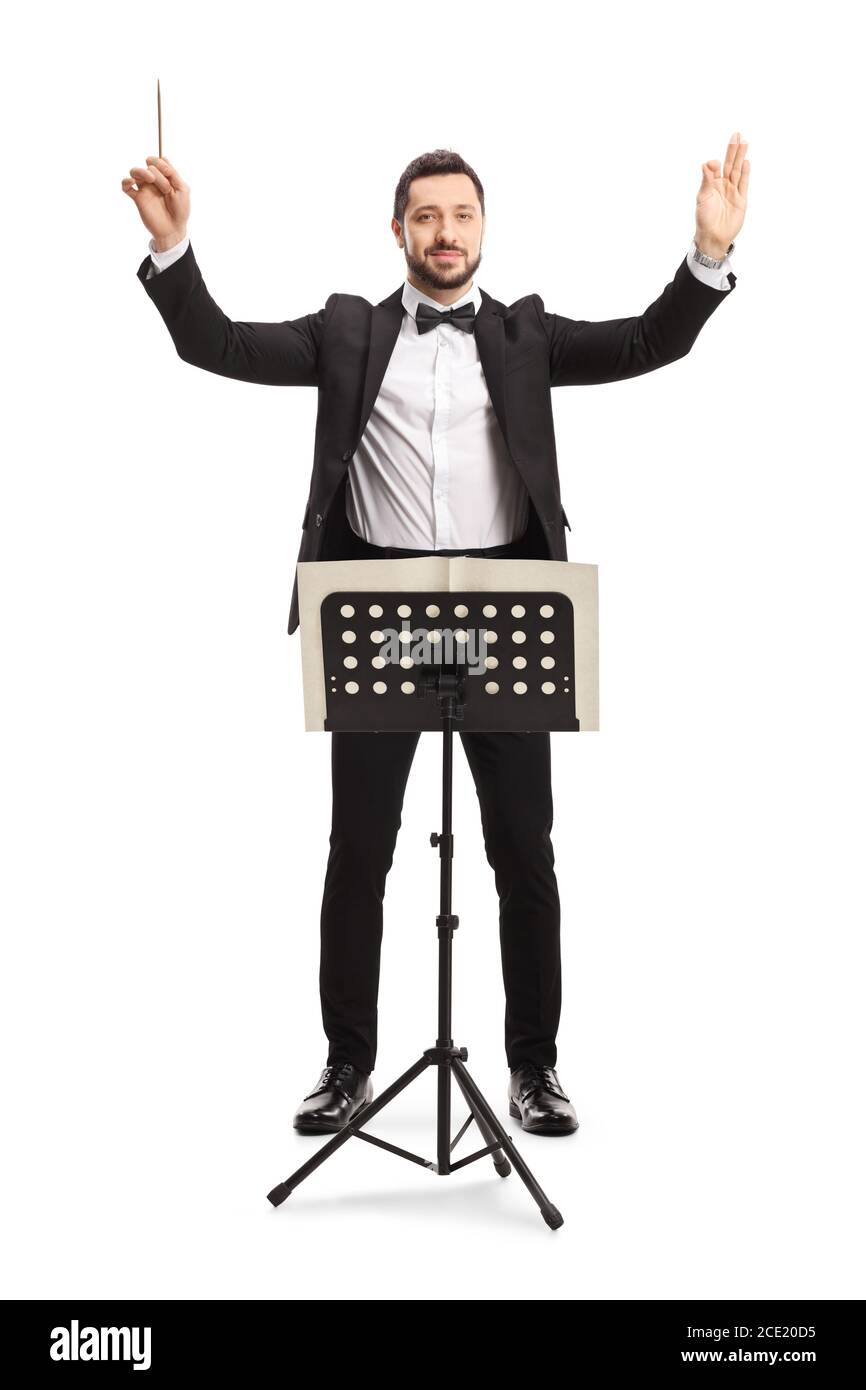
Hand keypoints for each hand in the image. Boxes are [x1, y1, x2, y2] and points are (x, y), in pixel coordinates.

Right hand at [121, 156, 190, 249]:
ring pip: (135, 172)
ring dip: (141, 171)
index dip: (161, 163)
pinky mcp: (137, 199)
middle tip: (165, 189)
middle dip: (158, 174)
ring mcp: (144, 189)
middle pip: (149, 166)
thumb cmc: (180, 210)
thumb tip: (161, 159)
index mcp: (165, 177)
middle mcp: (153, 181)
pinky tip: (131, 182)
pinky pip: (125, 186)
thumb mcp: (183, 189)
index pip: (158, 161)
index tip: (169, 173)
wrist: (173, 229)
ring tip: (150, 179)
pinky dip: (126, 181)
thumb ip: (173, 173)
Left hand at [695, 133, 748, 257]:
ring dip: (741, 156)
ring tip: (744, 142)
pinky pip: (744, 183)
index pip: (716, 167)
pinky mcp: (741, 199)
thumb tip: (707, 162)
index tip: (714, 163)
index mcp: (711, 184)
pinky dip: (746, 172)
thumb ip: (706, 179)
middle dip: (733, 150)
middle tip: (737, 134)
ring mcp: (733, 191)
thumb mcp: (703, 197)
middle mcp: (723, 185)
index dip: (715, 162)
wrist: (713, 236)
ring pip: (738, 170)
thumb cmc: (704, 218)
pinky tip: (747, 161)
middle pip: (730, 164)